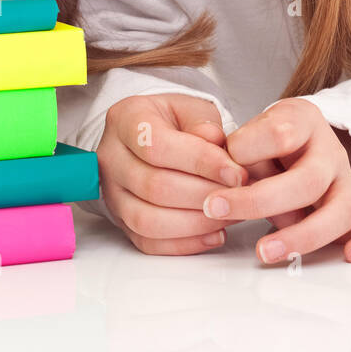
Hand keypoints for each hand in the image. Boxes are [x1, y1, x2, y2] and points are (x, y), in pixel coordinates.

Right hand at [98, 92, 249, 255]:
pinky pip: (149, 242)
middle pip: (154, 187)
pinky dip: (184, 244)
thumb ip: (203, 122)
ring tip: (229, 214)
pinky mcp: (122, 221)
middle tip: (239, 196)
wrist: (148, 136)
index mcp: (126, 120)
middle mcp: (111, 158)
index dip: (200, 162)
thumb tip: (215, 143)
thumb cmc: (172, 121)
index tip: (236, 173)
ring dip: (196, 223)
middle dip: (204, 195)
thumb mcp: (190, 107)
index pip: (157, 146)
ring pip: (148, 221)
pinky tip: (213, 233)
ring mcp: (112, 194)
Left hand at [202, 98, 350, 263]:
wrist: (296, 140)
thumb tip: (222, 165)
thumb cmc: (267, 142)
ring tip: (264, 252)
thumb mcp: (248, 131)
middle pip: (308, 179)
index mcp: (303, 122)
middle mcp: (330, 151)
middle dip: (259, 200)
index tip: (217, 167)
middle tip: (218, 209)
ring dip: (302, 235)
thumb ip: (234, 149)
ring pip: (341, 209)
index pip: (280, 132)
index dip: (244, 150)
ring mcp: (347, 182)